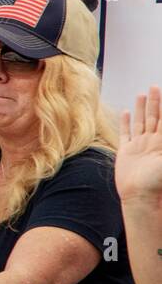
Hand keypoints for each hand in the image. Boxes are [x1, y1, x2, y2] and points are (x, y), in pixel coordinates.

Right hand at [117, 86, 161, 207]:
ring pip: (141, 122)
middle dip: (156, 102)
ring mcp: (139, 146)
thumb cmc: (157, 183)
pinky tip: (127, 113)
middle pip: (154, 117)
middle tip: (156, 87)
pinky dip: (126, 123)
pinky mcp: (126, 152)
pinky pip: (126, 134)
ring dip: (142, 108)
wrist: (140, 197)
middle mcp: (152, 142)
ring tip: (142, 95)